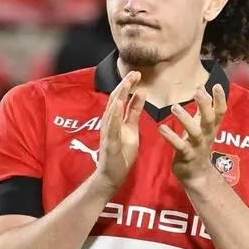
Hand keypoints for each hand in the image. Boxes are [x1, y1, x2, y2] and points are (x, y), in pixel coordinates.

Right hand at [96, 70, 144, 190]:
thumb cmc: (121, 152)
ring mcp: (108, 132)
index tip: (137, 73)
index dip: (128, 84)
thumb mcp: (132, 128)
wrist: (112, 175)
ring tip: (127, 83)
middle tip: (135, 73)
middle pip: (115, 99)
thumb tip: (141, 92)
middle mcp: (109, 122)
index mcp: (116, 118)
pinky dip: (115, 115)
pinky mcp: (109, 142)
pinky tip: (119, 104)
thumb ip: (135, 111)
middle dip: (125, 85)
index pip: (120, 97)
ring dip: (119, 95)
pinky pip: (111, 127)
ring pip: (112, 110)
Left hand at [159, 85, 227, 187]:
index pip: (220, 111)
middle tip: (198, 92)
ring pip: (194, 132)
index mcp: (211, 127)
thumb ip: (203, 107)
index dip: (220, 99)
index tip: (217, 85)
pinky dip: (171, 137)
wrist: (197, 173)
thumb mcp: (202, 125)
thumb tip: (202, 86)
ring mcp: (197, 146)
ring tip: (174, 107)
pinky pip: (179, 146)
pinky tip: (161, 128)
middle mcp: (207, 135)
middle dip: (205, 105)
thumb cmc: (198, 144)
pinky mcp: (187, 156)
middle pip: (210, 119)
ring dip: (185, 119)